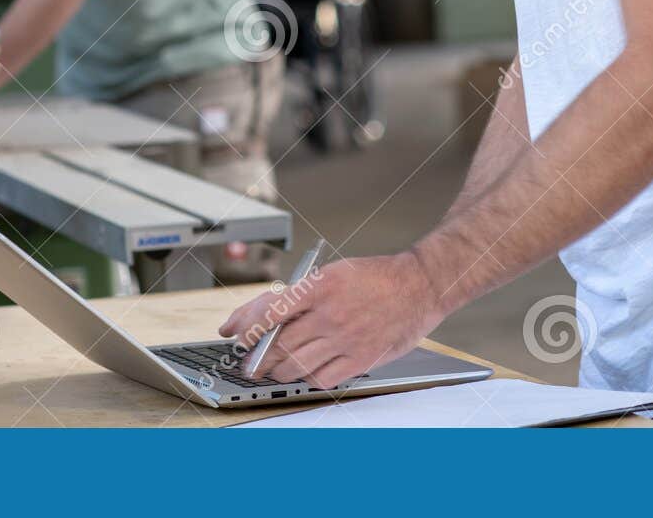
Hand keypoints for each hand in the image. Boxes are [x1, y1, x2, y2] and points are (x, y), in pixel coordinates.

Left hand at [217, 253, 446, 389]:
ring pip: (295, 366)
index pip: (270, 311)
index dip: (245, 325)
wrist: (419, 286)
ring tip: (273, 368)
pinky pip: (320, 379)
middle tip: (249, 361)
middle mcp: (331, 313)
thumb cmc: (374, 278)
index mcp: (320, 285)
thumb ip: (297, 295)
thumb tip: (259, 314)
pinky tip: (305, 371)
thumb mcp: (332, 273)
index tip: (233, 333)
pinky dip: (306, 378)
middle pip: (278, 344)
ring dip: (277, 370)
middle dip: (256, 357)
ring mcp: (346, 338)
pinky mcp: (361, 359)